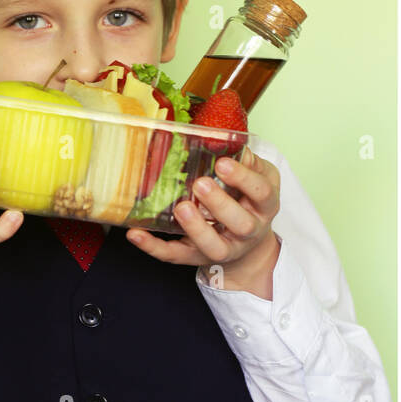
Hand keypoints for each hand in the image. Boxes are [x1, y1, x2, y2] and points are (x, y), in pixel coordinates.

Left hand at [126, 147, 280, 297]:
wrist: (249, 246)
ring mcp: (224, 248)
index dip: (243, 178)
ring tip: (180, 208)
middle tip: (200, 184)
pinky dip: (154, 246)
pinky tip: (136, 233)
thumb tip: (235, 143)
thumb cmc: (250, 202)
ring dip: (195, 228)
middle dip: (220, 204)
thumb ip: (250, 163)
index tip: (222, 163)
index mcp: (264, 206)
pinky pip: (176, 256)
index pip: (260, 192)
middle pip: (241, 223)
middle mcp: (249, 230)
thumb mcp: (260, 179)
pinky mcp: (197, 258)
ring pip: (213, 246)